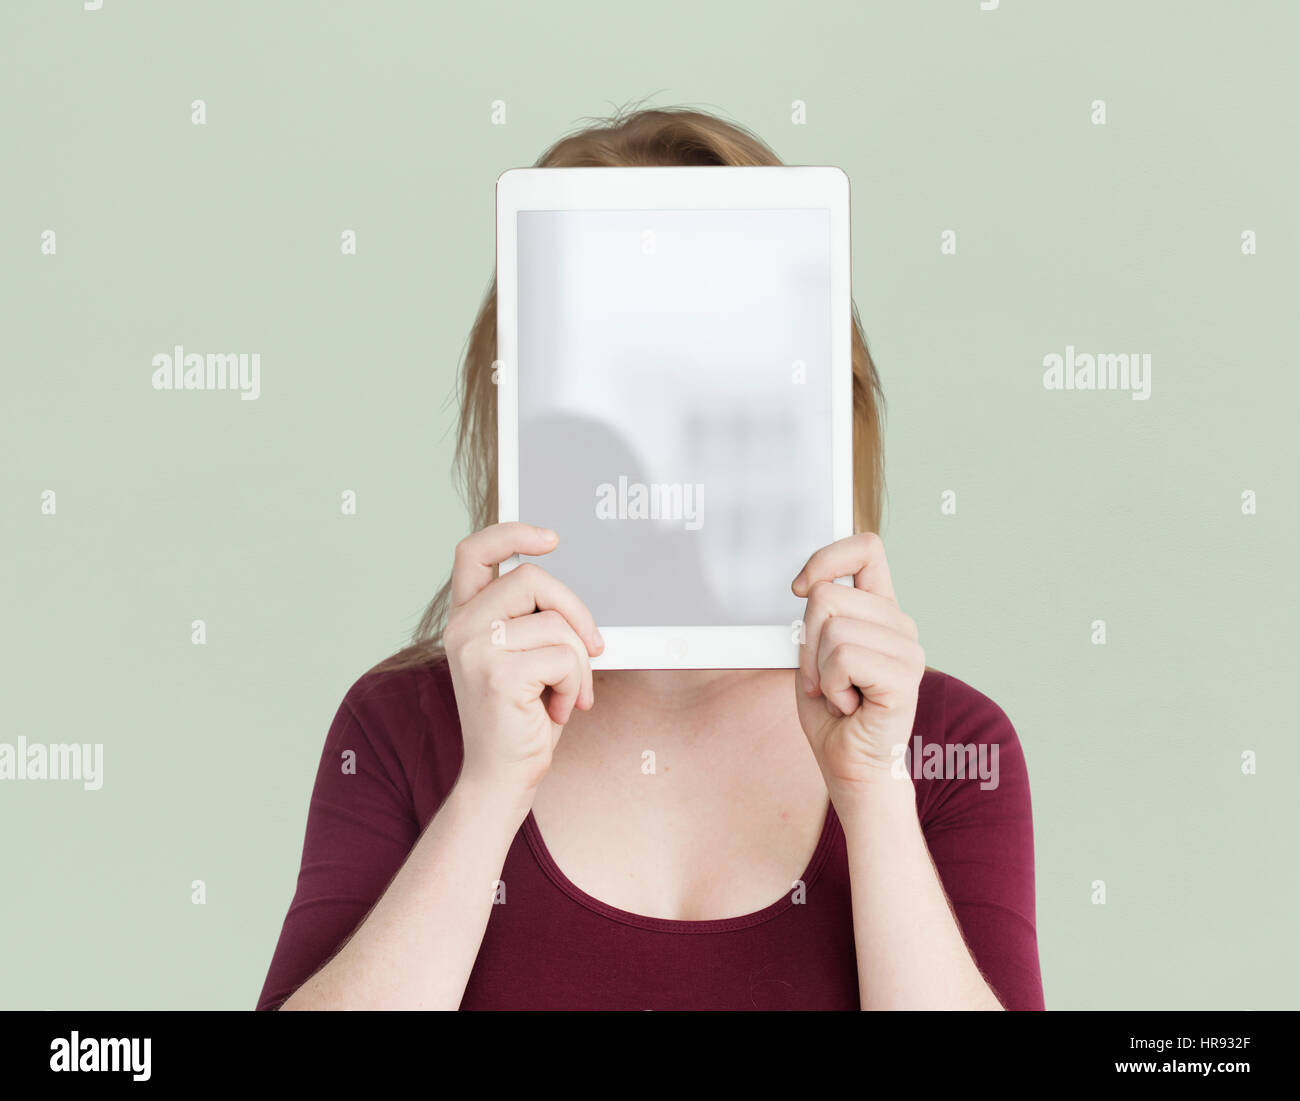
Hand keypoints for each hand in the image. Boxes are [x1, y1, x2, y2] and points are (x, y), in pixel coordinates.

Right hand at [443, 522, 603, 809]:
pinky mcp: (496, 674)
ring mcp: (474, 649)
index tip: (550, 538)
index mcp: (465, 617)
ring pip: (557, 623)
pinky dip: (575, 685)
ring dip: (579, 663)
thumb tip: (573, 600)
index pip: (474, 551)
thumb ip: (534, 620)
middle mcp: (461, 627)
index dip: (512, 532)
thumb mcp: (525, 656)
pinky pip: (564, 657)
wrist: (501, 777)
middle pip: (533, 578)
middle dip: (576, 612)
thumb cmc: (521, 717)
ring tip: (567, 694)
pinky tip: (560, 710)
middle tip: (592, 649)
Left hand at [791, 532, 925, 802]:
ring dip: (819, 670)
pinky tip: (849, 704)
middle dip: (807, 641)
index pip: (866, 549)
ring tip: (840, 693)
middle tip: (825, 677)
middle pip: (827, 595)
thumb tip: (809, 586)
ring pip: (831, 629)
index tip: (800, 587)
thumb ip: (819, 617)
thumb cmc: (834, 715)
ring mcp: (908, 650)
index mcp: (880, 611)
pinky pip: (843, 657)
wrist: (851, 766)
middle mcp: (900, 624)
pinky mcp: (904, 677)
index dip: (828, 557)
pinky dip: (831, 686)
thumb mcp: (814, 653)